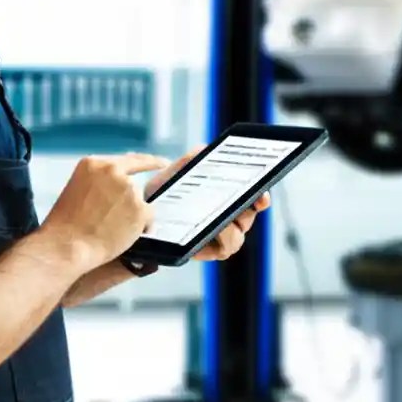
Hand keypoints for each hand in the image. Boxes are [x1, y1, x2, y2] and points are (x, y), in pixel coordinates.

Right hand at [45, 153, 168, 266]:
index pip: (129, 159)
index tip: (161, 163)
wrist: (67, 245)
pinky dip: (140, 228)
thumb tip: (124, 183)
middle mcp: (113, 171)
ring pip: (140, 203)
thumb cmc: (66, 224)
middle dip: (130, 199)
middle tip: (121, 215)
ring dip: (132, 216)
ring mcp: (128, 189)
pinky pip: (148, 219)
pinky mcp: (140, 208)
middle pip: (134, 184)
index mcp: (94, 163)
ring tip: (110, 230)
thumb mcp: (78, 188)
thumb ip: (100, 181)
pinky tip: (122, 236)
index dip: (148, 162)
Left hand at [144, 145, 269, 262]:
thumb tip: (202, 149)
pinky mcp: (206, 251)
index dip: (261, 198)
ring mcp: (217, 239)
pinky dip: (219, 239)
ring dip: (231, 227)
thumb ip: (188, 161)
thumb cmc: (160, 195)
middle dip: (248, 212)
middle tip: (242, 204)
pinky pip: (222, 249)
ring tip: (220, 219)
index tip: (262, 195)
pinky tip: (209, 230)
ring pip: (237, 238)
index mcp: (225, 201)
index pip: (252, 200)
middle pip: (248, 219)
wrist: (139, 216)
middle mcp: (226, 221)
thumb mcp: (173, 174)